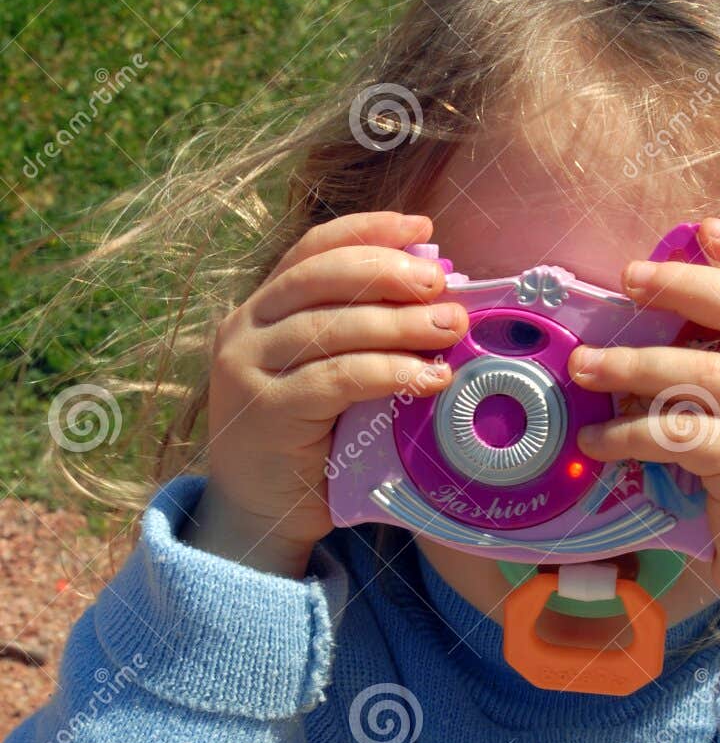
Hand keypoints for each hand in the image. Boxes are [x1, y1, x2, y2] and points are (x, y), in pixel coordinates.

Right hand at [182, 210, 466, 577]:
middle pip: (322, 277)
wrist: (259, 514)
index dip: (369, 231)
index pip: (313, 250)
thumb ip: (358, 336)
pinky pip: (338, 379)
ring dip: (401, 324)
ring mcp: (249, 370)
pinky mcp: (268, 412)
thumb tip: (436, 299)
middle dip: (390, 273)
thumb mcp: (326, 375)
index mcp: (260, 309)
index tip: (424, 229)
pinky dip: (390, 373)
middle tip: (443, 285)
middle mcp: (245, 329)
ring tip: (452, 329)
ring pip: (333, 327)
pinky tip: (430, 378)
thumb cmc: (308, 442)